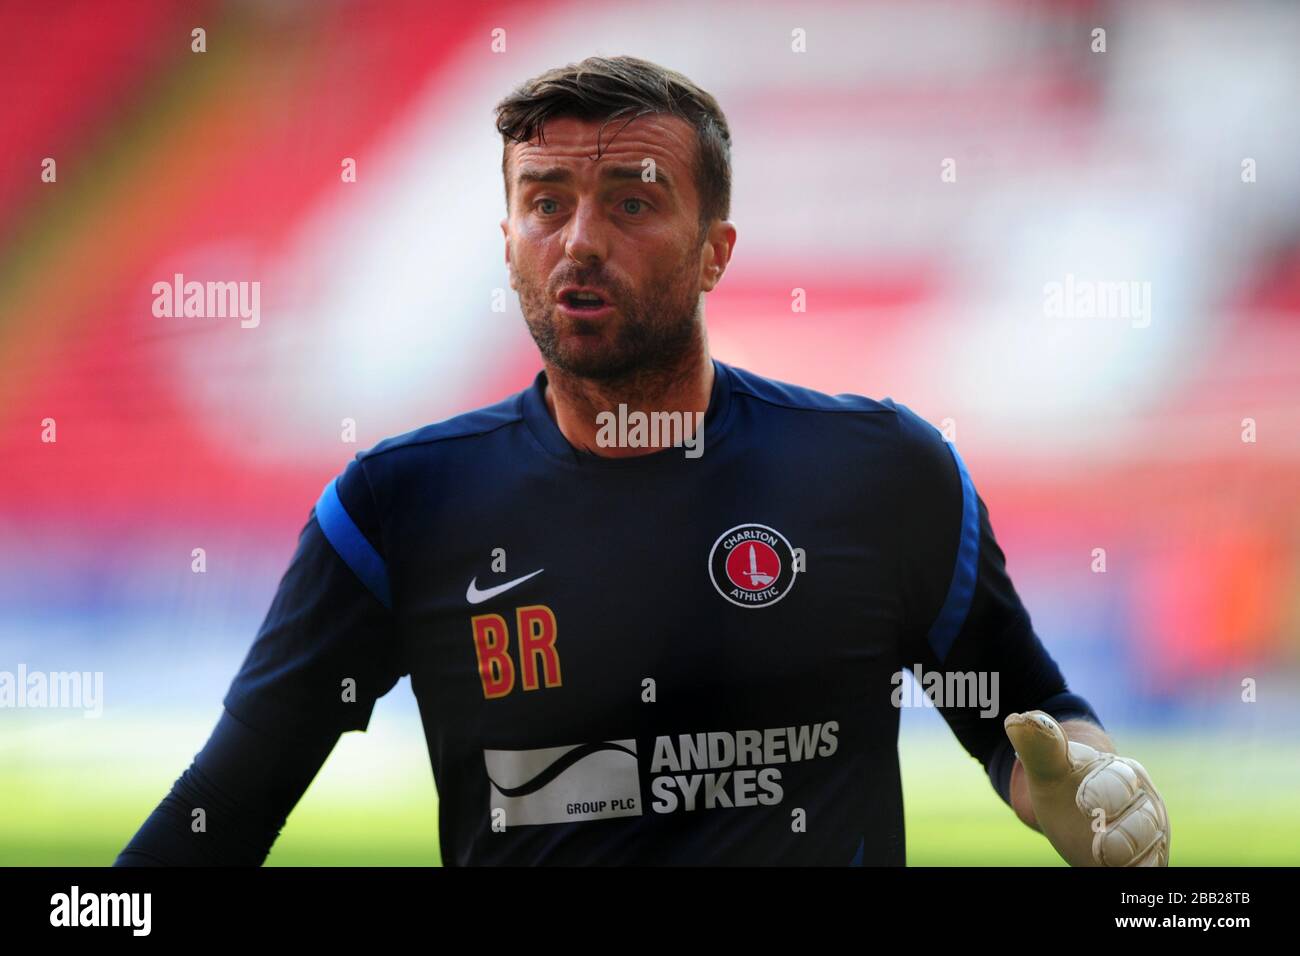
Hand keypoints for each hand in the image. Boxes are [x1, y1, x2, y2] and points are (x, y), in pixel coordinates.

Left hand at [1004, 710, 1169, 865]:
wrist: (1081, 814)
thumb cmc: (1067, 787)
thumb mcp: (1048, 769)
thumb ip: (1038, 746)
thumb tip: (1018, 719)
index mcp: (1123, 773)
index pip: (1120, 781)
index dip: (1102, 791)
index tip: (1081, 801)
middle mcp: (1145, 804)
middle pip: (1146, 820)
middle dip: (1125, 834)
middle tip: (1100, 846)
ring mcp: (1149, 835)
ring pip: (1153, 847)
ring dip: (1132, 856)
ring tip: (1105, 858)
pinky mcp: (1147, 859)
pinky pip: (1153, 866)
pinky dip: (1142, 869)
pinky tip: (1119, 871)